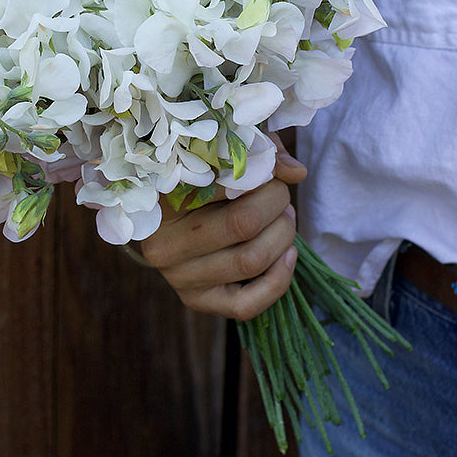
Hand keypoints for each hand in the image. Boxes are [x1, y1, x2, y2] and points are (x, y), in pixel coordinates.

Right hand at [140, 134, 306, 320]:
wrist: (170, 223)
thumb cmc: (198, 181)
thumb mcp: (220, 157)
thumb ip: (257, 153)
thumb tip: (296, 173)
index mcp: (161, 199)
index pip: (225, 183)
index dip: (260, 173)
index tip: (268, 168)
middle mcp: (164, 244)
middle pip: (243, 224)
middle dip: (277, 203)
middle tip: (280, 193)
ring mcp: (178, 277)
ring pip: (251, 260)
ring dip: (283, 234)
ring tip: (285, 217)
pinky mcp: (197, 300)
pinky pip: (247, 304)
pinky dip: (279, 279)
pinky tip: (288, 254)